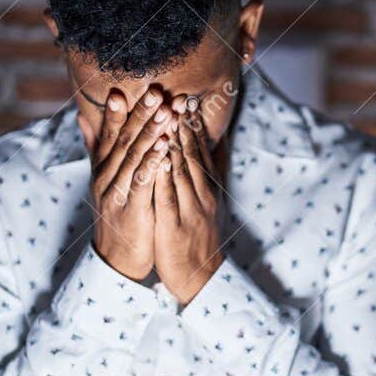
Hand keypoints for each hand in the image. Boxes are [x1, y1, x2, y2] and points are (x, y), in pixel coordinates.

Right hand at [90, 86, 172, 280]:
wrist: (117, 257)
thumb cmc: (117, 213)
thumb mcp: (104, 179)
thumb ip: (96, 148)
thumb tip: (83, 118)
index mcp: (102, 167)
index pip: (109, 133)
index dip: (117, 112)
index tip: (122, 88)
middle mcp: (106, 176)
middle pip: (123, 140)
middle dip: (140, 114)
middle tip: (155, 91)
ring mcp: (116, 192)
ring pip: (133, 157)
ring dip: (150, 133)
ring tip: (166, 112)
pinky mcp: (131, 209)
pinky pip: (142, 182)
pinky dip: (153, 162)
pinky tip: (166, 148)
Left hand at [153, 116, 222, 303]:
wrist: (202, 278)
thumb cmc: (199, 238)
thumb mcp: (208, 202)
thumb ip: (210, 172)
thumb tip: (218, 143)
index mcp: (208, 188)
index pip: (202, 150)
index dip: (194, 124)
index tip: (186, 98)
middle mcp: (203, 194)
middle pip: (194, 154)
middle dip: (185, 124)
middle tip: (178, 96)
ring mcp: (191, 209)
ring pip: (182, 170)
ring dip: (175, 142)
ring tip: (167, 116)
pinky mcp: (176, 225)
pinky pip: (168, 196)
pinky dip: (163, 175)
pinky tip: (157, 157)